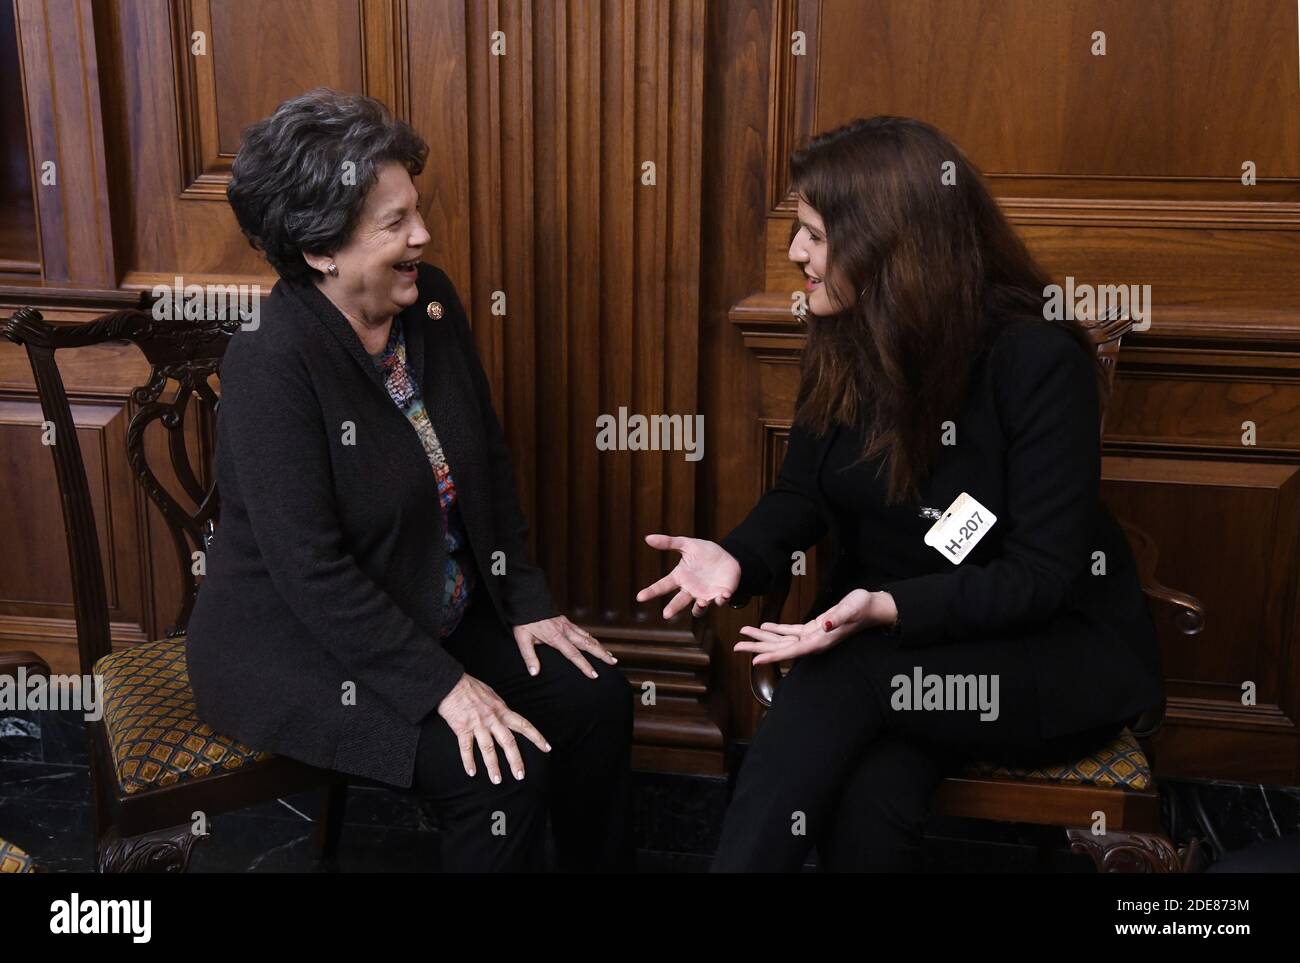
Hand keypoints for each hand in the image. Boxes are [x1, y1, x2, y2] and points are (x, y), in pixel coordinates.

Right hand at [437, 674, 549, 782]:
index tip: (547, 748)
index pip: (524, 725)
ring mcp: (477, 723)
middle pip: (508, 742)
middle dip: (516, 760)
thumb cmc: (470, 687)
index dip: (537, 737)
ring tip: (497, 780)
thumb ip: (499, 708)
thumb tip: (506, 715)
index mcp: (501, 709)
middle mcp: (492, 718)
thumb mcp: (491, 695)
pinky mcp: (461, 727)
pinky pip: (466, 748)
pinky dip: (469, 761)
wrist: (450, 682)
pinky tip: (472, 773)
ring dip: (493, 766)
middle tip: (521, 776)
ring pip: (488, 749)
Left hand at [512, 616, 616, 678]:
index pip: (573, 654)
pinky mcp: (567, 622)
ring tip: (610, 656)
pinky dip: (592, 638)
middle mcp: (565, 631)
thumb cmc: (524, 621)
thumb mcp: (522, 639)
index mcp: (556, 637)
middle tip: (613, 663)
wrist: (527, 601)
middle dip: (601, 654)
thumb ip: (529, 657)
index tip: (594, 675)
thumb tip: (534, 673)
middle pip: (588, 644)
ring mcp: (568, 625)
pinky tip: (596, 643)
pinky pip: (583, 631)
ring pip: (588, 637)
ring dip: (600, 647)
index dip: (584, 665)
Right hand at [636, 534, 741, 618]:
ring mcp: (705, 595)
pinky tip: (722, 595)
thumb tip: (647, 538)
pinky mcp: (720, 595)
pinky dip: (721, 600)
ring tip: (701, 602)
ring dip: (699, 607)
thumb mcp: (687, 544)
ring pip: (699, 608)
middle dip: (673, 608)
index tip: (639, 597)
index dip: (651, 592)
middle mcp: (691, 590)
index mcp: (680, 578)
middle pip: (679, 602)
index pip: (663, 585)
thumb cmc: (705, 552)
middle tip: (666, 614)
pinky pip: (720, 601)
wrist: (727, 557)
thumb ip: (669, 542)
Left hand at [734, 589, 896, 664]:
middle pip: (780, 648)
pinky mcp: (813, 629)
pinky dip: (776, 630)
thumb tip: (823, 625)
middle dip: (758, 648)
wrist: (872, 608)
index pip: (792, 651)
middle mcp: (814, 642)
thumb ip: (837, 618)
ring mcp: (813, 637)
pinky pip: (790, 632)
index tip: (755, 661)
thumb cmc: (863, 608)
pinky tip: (764, 627)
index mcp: (820, 640)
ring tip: (743, 636)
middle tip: (736, 648)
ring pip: (782, 640)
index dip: (773, 656)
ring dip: (762, 639)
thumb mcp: (851, 609)